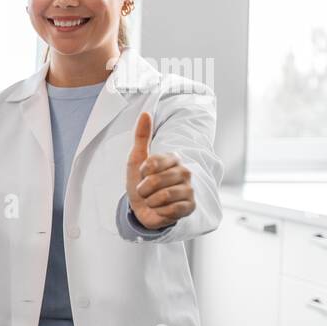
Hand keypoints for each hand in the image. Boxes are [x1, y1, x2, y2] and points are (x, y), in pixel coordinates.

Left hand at [125, 112, 194, 229]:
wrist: (143, 208)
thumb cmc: (140, 183)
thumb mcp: (136, 159)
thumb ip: (141, 137)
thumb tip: (145, 113)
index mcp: (173, 158)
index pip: (152, 162)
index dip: (141, 172)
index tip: (142, 175)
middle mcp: (185, 171)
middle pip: (156, 180)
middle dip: (143, 189)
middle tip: (145, 191)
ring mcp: (189, 189)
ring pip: (163, 196)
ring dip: (150, 201)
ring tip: (152, 200)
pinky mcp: (190, 206)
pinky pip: (171, 210)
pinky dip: (160, 212)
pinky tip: (161, 209)